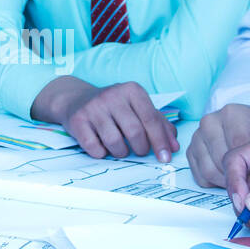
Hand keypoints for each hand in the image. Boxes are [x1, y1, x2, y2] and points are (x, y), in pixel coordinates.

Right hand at [33, 77, 176, 161]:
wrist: (76, 99)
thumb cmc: (114, 106)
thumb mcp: (137, 108)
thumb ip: (159, 124)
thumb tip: (173, 146)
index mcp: (131, 90)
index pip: (151, 119)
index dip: (160, 141)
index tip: (166, 157)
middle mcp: (112, 96)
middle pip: (135, 132)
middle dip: (141, 148)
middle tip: (140, 151)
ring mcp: (93, 108)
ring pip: (115, 142)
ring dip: (121, 152)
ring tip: (120, 148)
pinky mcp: (77, 121)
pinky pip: (95, 148)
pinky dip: (102, 153)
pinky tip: (102, 146)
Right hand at [186, 104, 249, 187]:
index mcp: (234, 114)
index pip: (236, 150)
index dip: (249, 175)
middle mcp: (211, 121)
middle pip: (221, 162)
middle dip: (240, 179)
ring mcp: (198, 136)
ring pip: (209, 172)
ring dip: (227, 182)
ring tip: (243, 179)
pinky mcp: (190, 150)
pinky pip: (200, 177)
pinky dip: (216, 182)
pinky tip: (229, 175)